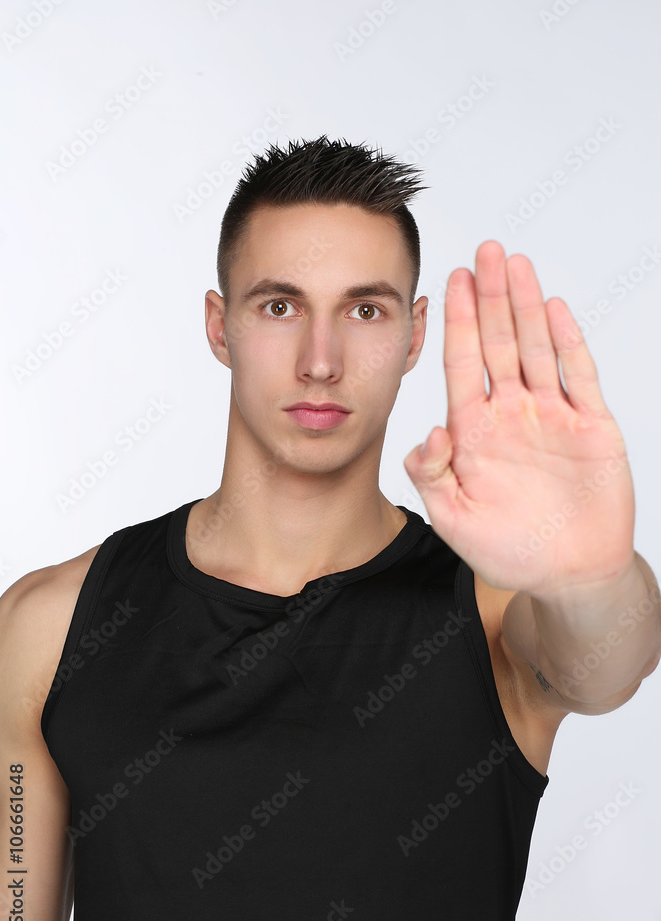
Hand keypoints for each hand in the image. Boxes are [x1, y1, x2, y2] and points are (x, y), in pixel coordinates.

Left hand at [403, 240, 635, 597]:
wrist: (567, 575)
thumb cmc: (507, 552)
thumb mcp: (453, 519)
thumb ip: (431, 475)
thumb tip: (426, 430)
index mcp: (474, 431)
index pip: (461, 364)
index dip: (457, 321)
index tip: (451, 279)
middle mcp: (511, 414)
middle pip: (497, 343)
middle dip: (491, 296)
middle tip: (486, 250)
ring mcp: (552, 417)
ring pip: (536, 348)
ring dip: (526, 306)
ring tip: (517, 263)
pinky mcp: (591, 426)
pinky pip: (579, 376)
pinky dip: (569, 342)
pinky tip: (555, 309)